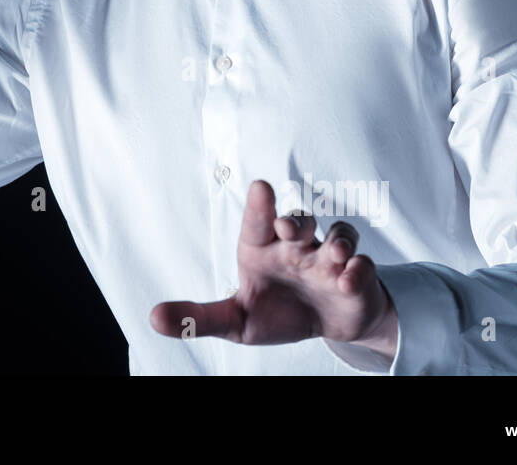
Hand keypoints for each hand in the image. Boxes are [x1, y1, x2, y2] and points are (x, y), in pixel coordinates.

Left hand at [150, 179, 396, 358]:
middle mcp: (296, 248)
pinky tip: (347, 280)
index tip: (260, 188)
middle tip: (290, 228)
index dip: (259, 206)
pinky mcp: (357, 276)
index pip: (258, 221)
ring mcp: (328, 259)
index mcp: (263, 249)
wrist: (324, 329)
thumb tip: (154, 318)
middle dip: (297, 220)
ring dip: (336, 241)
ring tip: (331, 254)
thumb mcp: (236, 321)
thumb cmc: (276, 313)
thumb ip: (198, 317)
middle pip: (299, 221)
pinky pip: (362, 265)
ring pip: (337, 235)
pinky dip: (357, 270)